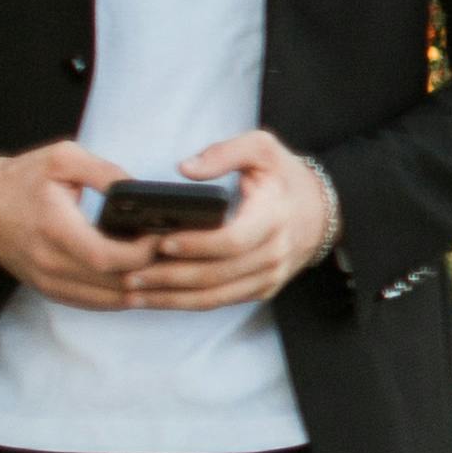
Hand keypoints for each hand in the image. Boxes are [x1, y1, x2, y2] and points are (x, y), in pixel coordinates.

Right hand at [0, 141, 151, 308]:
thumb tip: (143, 189)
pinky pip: (93, 302)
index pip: (109, 258)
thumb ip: (105, 172)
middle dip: (150, 271)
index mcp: (55, 230)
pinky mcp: (47, 289)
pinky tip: (138, 280)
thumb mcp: (63, 158)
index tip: (161, 236)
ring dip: (140, 289)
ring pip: (108, 300)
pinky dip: (119, 295)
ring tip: (162, 268)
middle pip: (114, 284)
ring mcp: (47, 282)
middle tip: (172, 253)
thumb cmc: (20, 177)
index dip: (143, 253)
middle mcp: (50, 264)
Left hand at [116, 128, 333, 311]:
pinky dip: (186, 303)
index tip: (163, 241)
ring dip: (171, 298)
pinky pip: (220, 301)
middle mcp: (274, 253)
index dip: (197, 245)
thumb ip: (224, 152)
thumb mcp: (262, 148)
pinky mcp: (261, 289)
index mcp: (273, 217)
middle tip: (130, 273)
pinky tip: (156, 298)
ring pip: (214, 296)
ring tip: (133, 292)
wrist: (321, 211)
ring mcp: (269, 276)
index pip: (233, 240)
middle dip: (170, 277)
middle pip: (216, 275)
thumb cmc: (284, 177)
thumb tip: (185, 169)